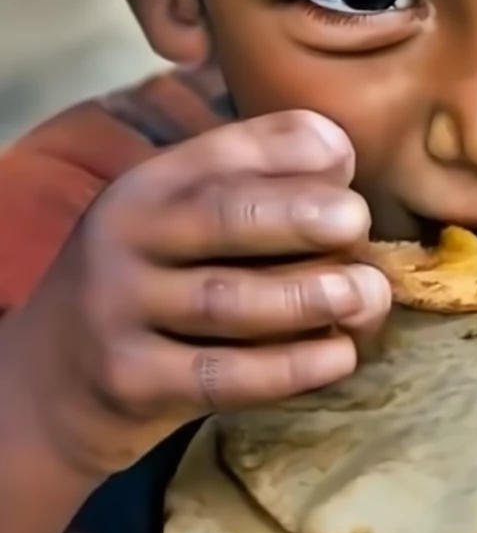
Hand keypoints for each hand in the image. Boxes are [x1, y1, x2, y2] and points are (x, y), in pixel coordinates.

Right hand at [14, 110, 390, 475]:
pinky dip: (288, 368)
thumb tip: (338, 154)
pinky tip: (340, 356)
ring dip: (307, 296)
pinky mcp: (133, 382)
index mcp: (153, 186)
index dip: (289, 150)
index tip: (346, 161)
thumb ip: (258, 184)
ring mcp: (122, 311)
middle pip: (221, 216)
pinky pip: (221, 375)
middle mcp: (129, 237)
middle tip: (356, 222)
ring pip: (227, 300)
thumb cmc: (155, 286)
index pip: (225, 152)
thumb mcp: (186, 224)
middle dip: (297, 215)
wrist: (54, 380)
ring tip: (366, 295)